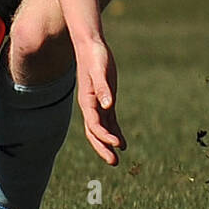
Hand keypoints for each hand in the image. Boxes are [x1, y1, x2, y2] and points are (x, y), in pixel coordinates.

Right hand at [75, 36, 123, 164]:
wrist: (91, 46)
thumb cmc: (95, 56)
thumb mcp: (100, 70)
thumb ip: (103, 88)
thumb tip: (108, 106)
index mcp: (87, 100)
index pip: (94, 124)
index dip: (104, 136)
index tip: (116, 144)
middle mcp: (91, 106)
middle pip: (95, 132)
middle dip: (103, 148)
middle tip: (114, 162)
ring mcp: (98, 104)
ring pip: (102, 129)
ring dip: (109, 144)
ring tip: (117, 159)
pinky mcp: (106, 100)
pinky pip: (109, 121)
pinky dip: (115, 132)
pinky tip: (122, 143)